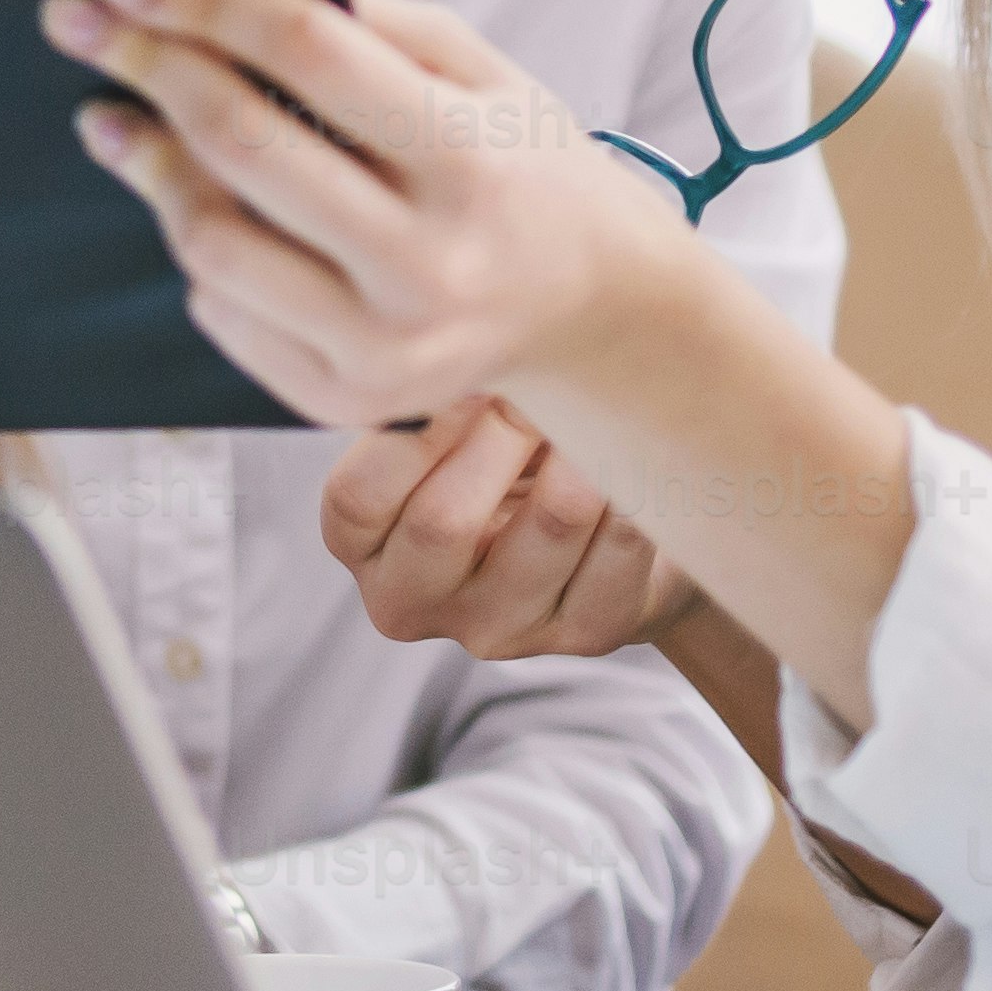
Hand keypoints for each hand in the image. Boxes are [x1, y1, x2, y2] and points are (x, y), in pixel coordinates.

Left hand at [58, 0, 936, 724]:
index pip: (309, 54)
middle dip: (147, 68)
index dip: (205, 2)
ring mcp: (385, 349)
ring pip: (213, 246)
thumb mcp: (481, 69)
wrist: (590, 303)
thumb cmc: (522, 165)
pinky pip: (223, 315)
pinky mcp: (344, 401)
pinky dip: (200, 248)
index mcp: (469, 158)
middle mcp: (428, 264)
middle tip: (83, 23)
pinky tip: (200, 206)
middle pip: (245, 150)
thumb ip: (369, 20)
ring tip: (119, 118)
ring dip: (151, 167)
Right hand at [318, 394, 695, 660]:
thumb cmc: (499, 459)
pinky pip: (622, 541)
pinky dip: (634, 480)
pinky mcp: (586, 632)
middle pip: (443, 522)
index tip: (469, 377)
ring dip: (579, 448)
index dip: (417, 428)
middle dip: (502, 432)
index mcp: (363, 548)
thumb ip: (435, 401)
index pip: (357, 500)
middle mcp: (415, 602)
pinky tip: (628, 459)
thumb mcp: (444, 432)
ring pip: (552, 522)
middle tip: (536, 394)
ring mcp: (500, 629)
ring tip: (590, 412)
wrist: (591, 531)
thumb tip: (470, 358)